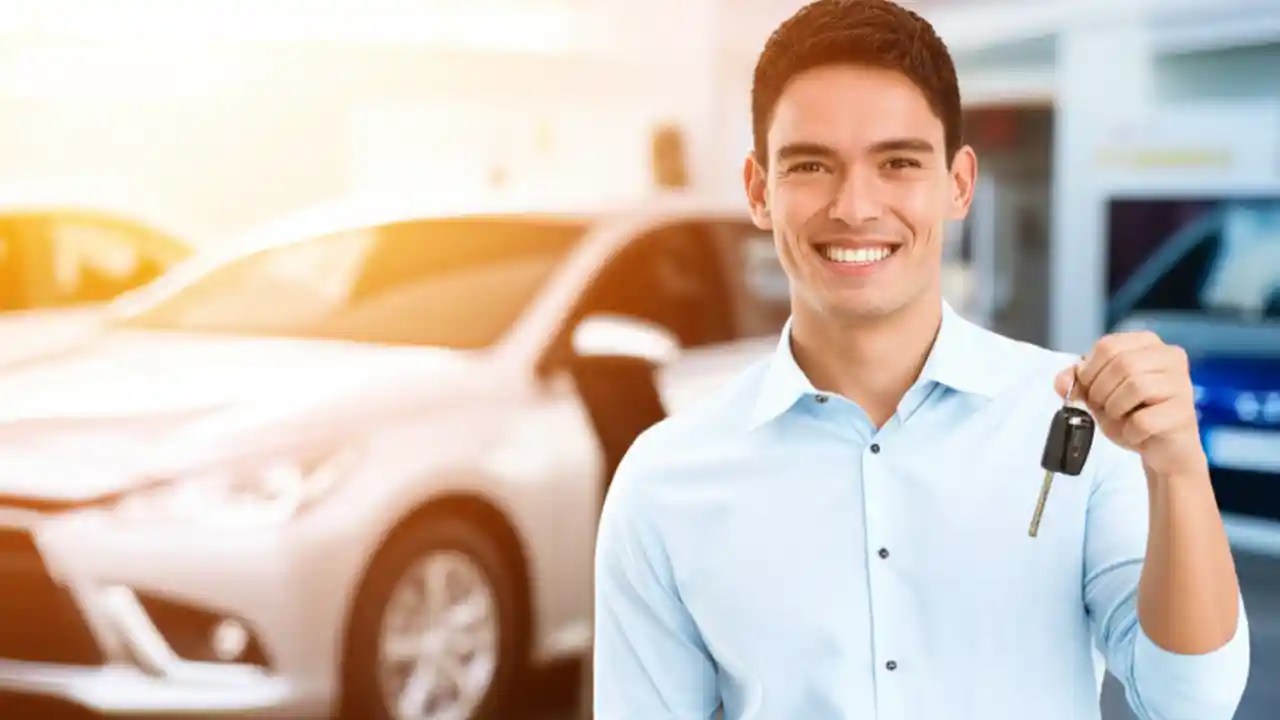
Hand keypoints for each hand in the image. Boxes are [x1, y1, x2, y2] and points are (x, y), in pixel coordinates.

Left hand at [1054, 331, 1207, 478]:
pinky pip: (1144, 420)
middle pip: (1122, 364)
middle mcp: (1170, 357)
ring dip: (1115, 409)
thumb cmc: (1131, 414)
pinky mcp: (1183, 414)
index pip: (1108, 345)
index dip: (1089, 370)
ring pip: (1136, 386)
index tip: (1088, 388)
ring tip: (1120, 418)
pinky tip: (1136, 433)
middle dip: (1100, 391)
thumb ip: (1078, 381)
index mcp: (1147, 343)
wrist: (1162, 449)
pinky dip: (1130, 431)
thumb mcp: (1098, 393)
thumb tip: (1063, 381)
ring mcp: (1181, 384)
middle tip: (1102, 407)